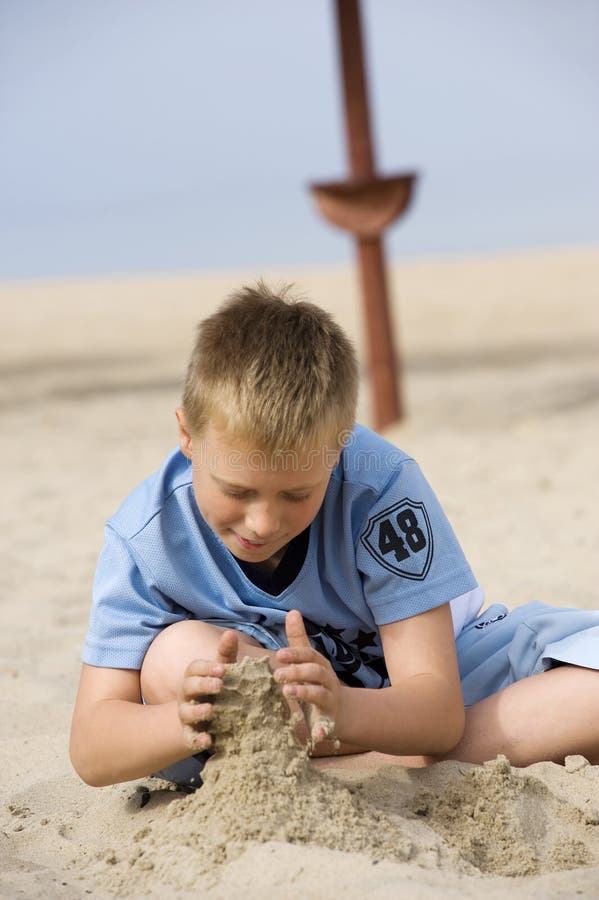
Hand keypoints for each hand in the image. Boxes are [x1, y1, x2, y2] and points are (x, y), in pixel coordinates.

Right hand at [176, 629, 237, 751]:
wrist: (210, 717)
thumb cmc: (218, 688)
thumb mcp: (223, 671)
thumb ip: (226, 654)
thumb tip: (230, 633)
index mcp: (194, 676)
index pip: (195, 668)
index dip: (207, 667)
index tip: (223, 669)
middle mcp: (186, 694)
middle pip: (189, 686)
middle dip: (203, 685)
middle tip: (220, 685)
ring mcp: (186, 714)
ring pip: (186, 712)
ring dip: (198, 711)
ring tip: (211, 710)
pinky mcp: (190, 734)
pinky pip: (190, 737)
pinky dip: (196, 739)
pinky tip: (208, 741)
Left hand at [274, 610, 342, 744]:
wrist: (343, 713)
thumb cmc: (317, 682)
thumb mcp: (308, 661)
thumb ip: (298, 639)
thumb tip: (293, 611)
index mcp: (319, 665)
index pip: (310, 655)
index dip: (296, 654)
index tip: (278, 654)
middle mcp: (327, 681)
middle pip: (315, 672)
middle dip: (297, 672)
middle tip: (276, 675)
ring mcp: (330, 700)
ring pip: (320, 695)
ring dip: (305, 693)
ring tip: (287, 693)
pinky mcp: (330, 721)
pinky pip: (328, 727)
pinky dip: (323, 731)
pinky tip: (316, 736)